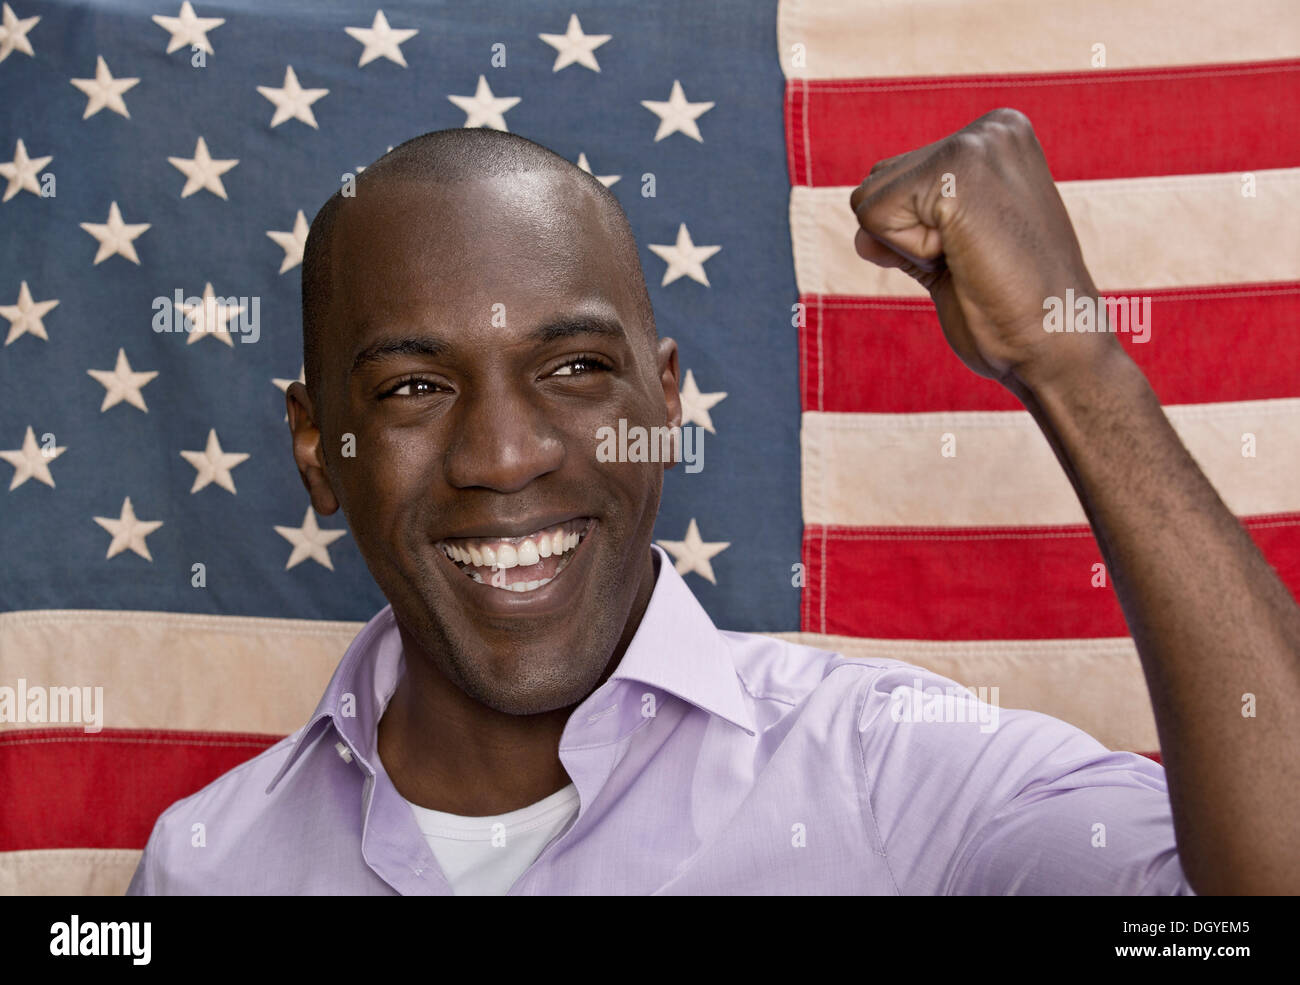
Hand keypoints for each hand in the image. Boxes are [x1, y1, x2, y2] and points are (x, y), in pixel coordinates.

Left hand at [849, 108, 1123, 394]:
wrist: (1057, 344)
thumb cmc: (1011, 311)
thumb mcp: (952, 256)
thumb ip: (909, 233)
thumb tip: (862, 234)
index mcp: (997, 138)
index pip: (897, 180)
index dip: (919, 236)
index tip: (978, 253)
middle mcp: (991, 128)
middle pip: (877, 184)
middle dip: (908, 238)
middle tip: (975, 260)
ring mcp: (976, 142)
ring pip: (869, 200)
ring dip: (908, 247)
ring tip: (972, 258)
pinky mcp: (957, 168)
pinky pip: (873, 217)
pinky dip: (907, 253)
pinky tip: (965, 258)